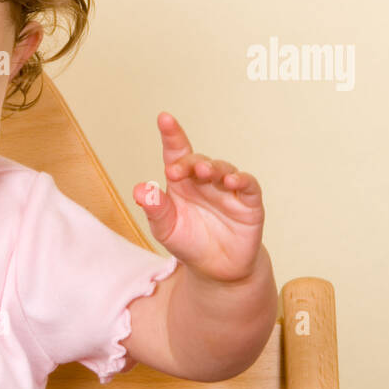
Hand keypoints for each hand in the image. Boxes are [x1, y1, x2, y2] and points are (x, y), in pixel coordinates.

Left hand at [131, 113, 264, 283]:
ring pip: (223, 168)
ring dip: (214, 168)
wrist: (217, 270)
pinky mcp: (249, 202)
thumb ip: (154, 209)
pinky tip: (232, 181)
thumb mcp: (165, 228)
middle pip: (198, 160)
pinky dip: (241, 180)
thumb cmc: (189, 243)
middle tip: (178, 170)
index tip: (164, 119)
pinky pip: (248, 185)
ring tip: (205, 172)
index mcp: (181, 183)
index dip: (172, 135)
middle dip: (190, 161)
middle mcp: (205, 181)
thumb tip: (139, 190)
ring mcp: (227, 190)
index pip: (176, 154)